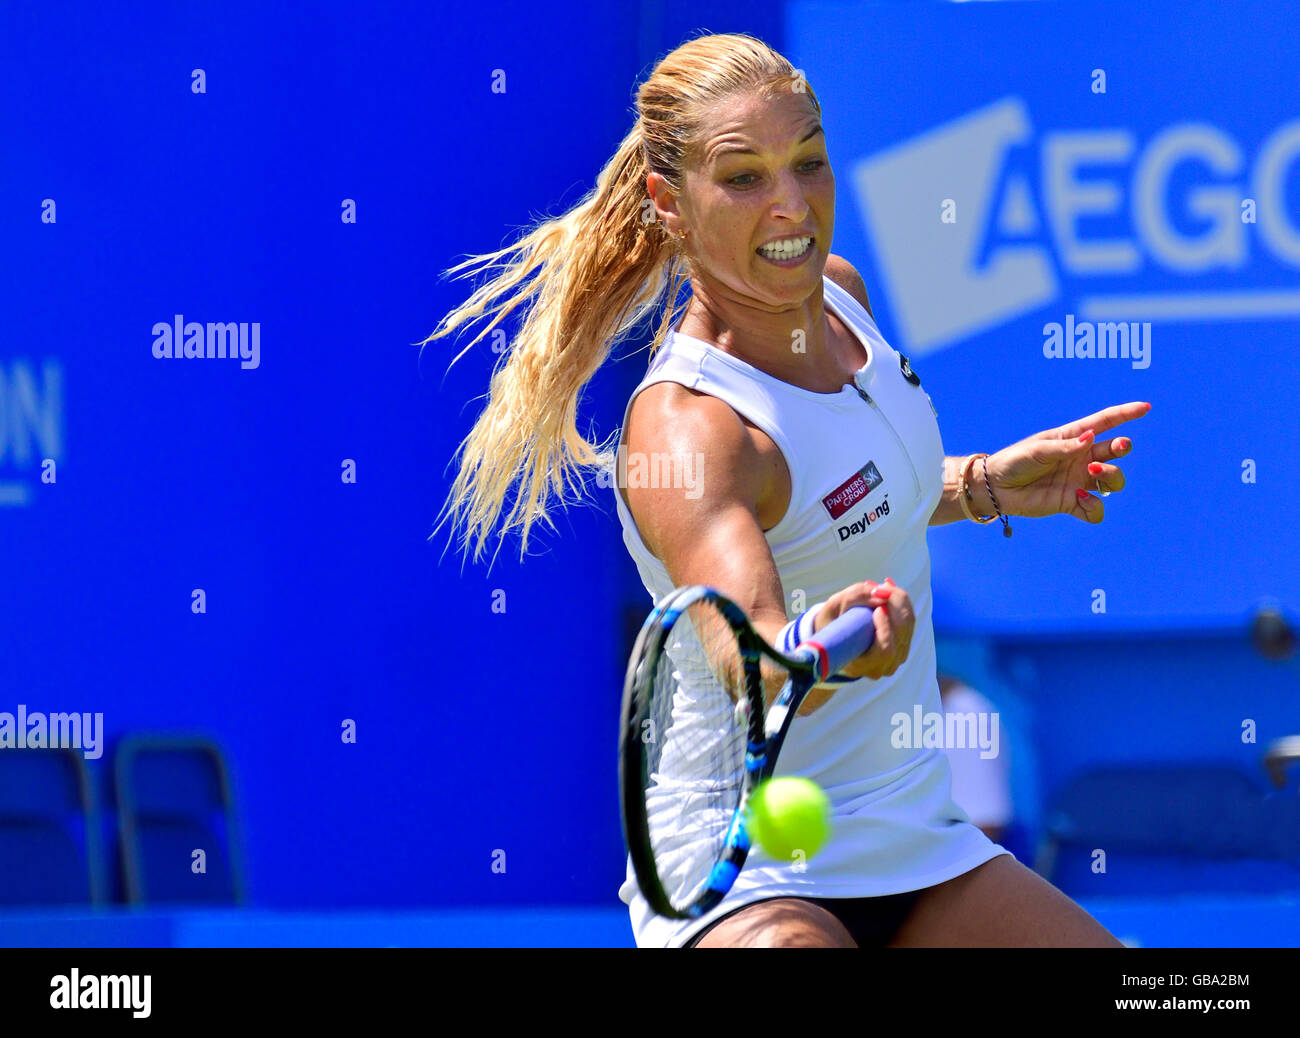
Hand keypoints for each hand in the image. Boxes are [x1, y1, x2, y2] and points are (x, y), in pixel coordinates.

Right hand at [796, 578, 910, 714]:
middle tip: (883, 587)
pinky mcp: (902, 646)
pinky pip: (909, 623)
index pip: (885, 650)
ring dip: (899, 601)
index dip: (885, 629)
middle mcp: (882, 667)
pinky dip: (902, 604)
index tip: (878, 609)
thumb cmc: (830, 623)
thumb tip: (879, 590)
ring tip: (884, 586)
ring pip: (908, 626)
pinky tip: (890, 592)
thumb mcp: (833, 608)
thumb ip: (854, 597)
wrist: (833, 637)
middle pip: (901, 634)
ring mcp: (895, 658)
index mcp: (861, 665)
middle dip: (896, 606)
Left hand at [984, 401, 1150, 523]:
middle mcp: (1082, 458)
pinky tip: (1080, 498)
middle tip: (1117, 447)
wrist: (997, 488)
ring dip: (1112, 475)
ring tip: (1093, 471)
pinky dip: (1095, 506)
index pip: (1105, 422)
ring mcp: (1080, 480)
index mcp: (1074, 438)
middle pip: (1116, 451)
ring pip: (1114, 480)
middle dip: (1123, 447)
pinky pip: (1097, 509)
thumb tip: (1091, 438)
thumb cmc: (1015, 461)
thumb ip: (1065, 447)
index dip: (1126, 414)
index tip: (1146, 407)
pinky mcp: (1073, 503)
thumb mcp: (1038, 449)